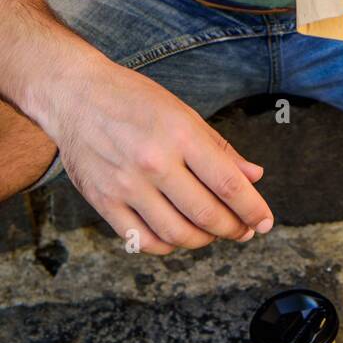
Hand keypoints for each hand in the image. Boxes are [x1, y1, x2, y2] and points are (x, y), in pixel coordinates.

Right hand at [49, 55, 273, 254]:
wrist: (76, 96)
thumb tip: (254, 176)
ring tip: (214, 233)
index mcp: (181, 134)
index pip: (228, 184)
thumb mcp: (183, 112)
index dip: (253, 208)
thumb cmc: (134, 99)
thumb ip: (220, 148)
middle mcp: (154, 162)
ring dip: (203, 240)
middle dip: (233, 228)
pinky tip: (178, 236)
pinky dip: (167, 246)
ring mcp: (127, 185)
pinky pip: (142, 240)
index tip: (265, 221)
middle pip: (206, 214)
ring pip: (176, 234)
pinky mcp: (104, 201)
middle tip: (244, 230)